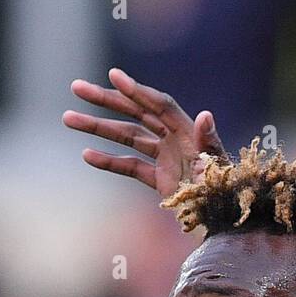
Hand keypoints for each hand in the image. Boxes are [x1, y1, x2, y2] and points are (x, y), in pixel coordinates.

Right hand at [63, 69, 226, 197]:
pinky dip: (108, 161)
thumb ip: (210, 142)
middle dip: (105, 100)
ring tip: (68, 118)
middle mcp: (174, 138)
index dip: (136, 90)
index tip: (112, 76)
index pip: (157, 105)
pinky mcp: (159, 178)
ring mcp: (165, 157)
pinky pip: (129, 166)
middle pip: (135, 112)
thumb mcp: (218, 168)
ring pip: (126, 136)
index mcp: (188, 131)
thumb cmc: (227, 193)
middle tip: (76, 87)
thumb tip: (205, 114)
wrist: (227, 221)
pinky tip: (86, 155)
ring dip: (97, 127)